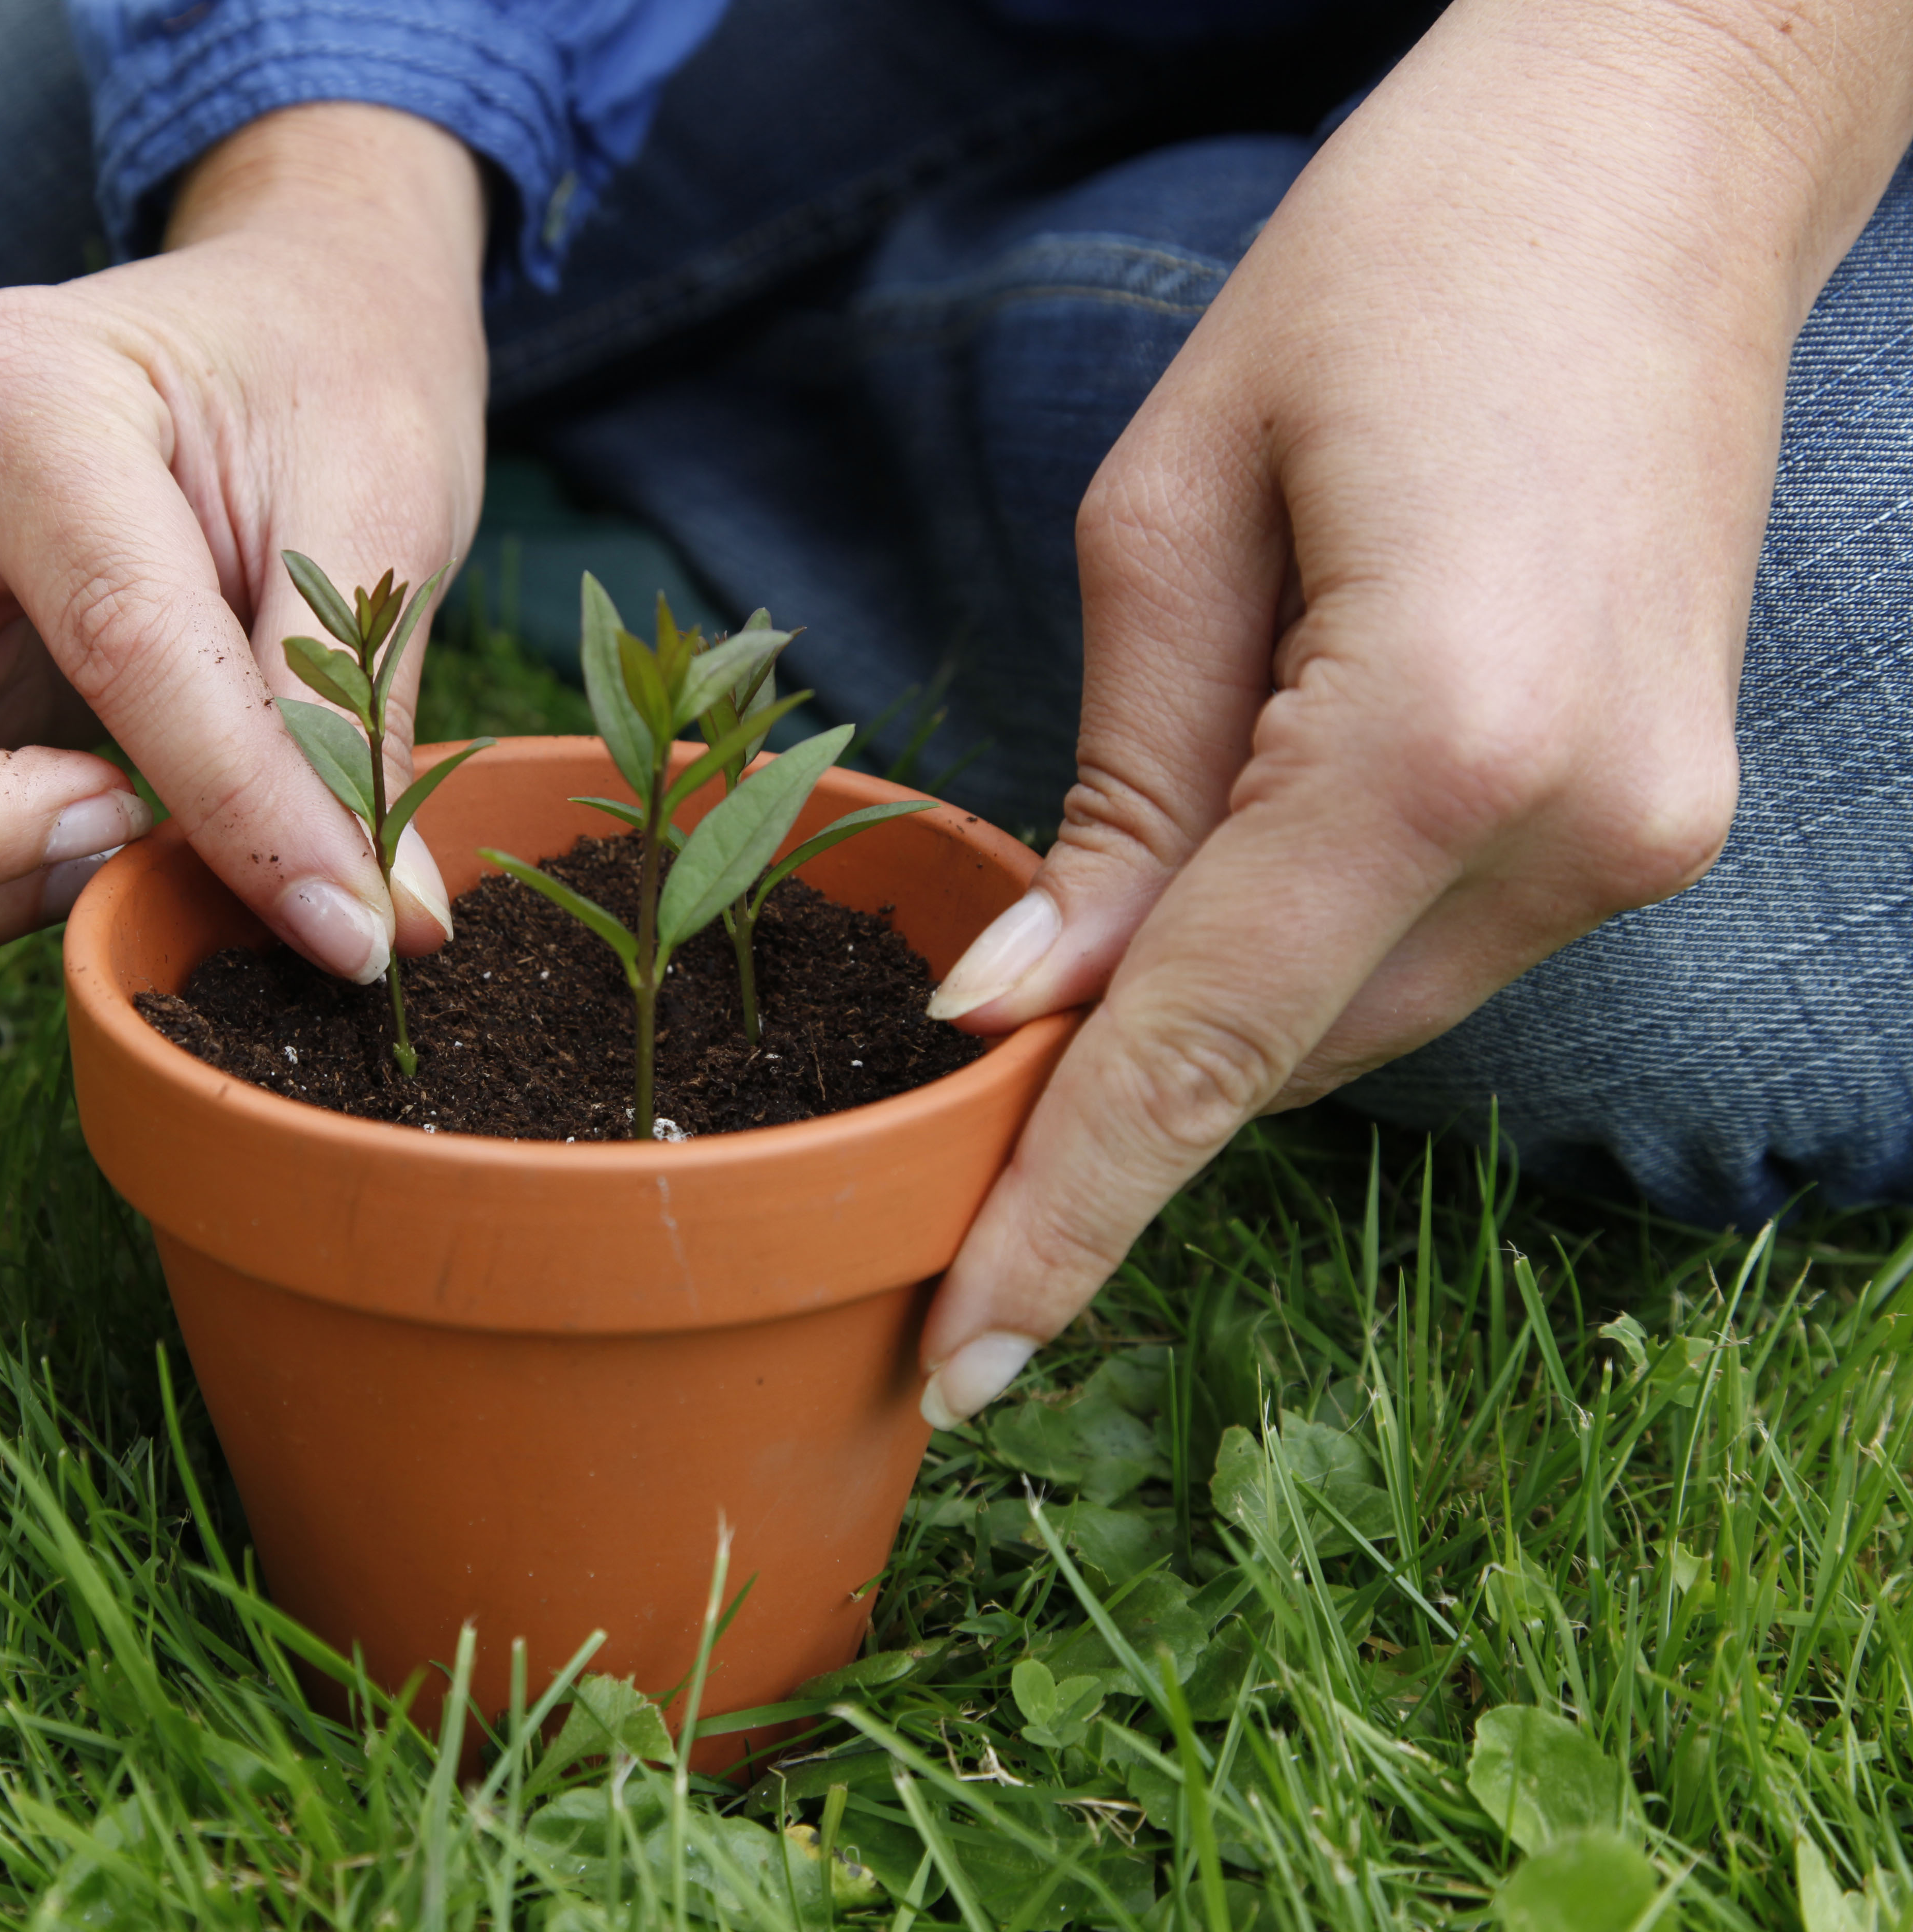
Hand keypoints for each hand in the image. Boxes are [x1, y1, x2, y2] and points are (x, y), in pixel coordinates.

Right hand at [0, 104, 486, 977]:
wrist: (286, 319)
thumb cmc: (329, 382)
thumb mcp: (383, 508)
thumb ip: (350, 717)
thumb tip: (369, 926)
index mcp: (14, 389)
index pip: (106, 641)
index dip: (237, 812)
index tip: (349, 923)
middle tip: (128, 835)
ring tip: (95, 857)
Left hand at [916, 0, 1912, 1424]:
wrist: (1658, 152)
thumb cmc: (1396, 265)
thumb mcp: (1170, 509)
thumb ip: (1116, 792)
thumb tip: (1030, 1008)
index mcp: (1445, 736)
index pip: (1206, 1047)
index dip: (1069, 1215)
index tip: (966, 1361)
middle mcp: (1581, 824)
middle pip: (1282, 1047)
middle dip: (1116, 1095)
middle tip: (947, 1114)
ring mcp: (1646, 831)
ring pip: (1356, 1011)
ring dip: (1214, 1002)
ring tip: (1101, 928)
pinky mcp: (1656, 812)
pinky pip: (1427, 944)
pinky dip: (1305, 937)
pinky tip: (1235, 857)